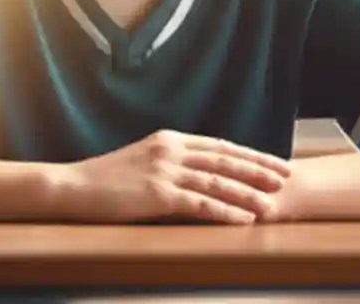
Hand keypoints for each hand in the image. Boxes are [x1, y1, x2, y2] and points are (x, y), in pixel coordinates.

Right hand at [58, 130, 291, 224]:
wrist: (73, 187)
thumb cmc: (106, 179)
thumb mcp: (143, 160)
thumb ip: (171, 162)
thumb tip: (200, 173)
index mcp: (170, 139)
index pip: (220, 145)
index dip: (250, 155)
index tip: (274, 162)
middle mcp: (171, 150)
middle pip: (225, 160)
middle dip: (258, 169)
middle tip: (285, 178)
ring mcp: (165, 171)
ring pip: (217, 182)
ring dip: (248, 194)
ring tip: (272, 204)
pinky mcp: (157, 194)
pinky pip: (200, 204)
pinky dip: (225, 212)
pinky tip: (243, 219)